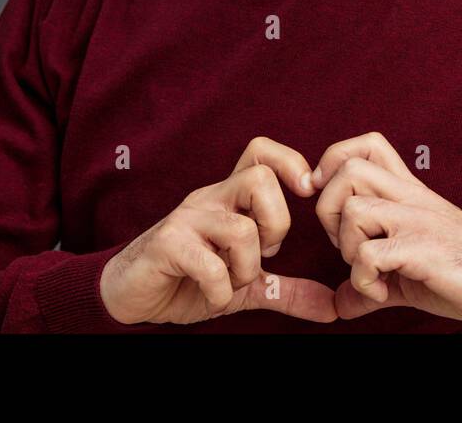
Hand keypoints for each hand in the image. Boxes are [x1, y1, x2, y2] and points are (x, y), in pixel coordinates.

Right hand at [99, 136, 337, 324]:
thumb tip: (333, 308)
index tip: (305, 196)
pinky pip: (210, 265)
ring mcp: (187, 220)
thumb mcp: (245, 286)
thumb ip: (287, 290)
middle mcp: (210, 200)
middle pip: (260, 179)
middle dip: (277, 223)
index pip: (261, 152)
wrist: (129, 296)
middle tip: (266, 251)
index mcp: (229, 199)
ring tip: (234, 282)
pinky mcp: (167, 245)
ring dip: (247, 268)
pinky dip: (221, 290)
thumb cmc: (187, 280)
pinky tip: (213, 296)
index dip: (290, 163)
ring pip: (241, 229)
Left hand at [311, 131, 461, 327]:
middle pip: (348, 170)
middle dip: (328, 210)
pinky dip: (363, 281)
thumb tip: (340, 303)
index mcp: (408, 193)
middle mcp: (411, 199)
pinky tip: (382, 291)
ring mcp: (418, 221)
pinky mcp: (425, 250)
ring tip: (369, 270)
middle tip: (346, 244)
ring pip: (353, 210)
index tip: (333, 208)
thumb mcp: (408, 270)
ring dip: (346, 248)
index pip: (365, 147)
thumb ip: (372, 280)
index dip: (333, 166)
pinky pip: (370, 256)